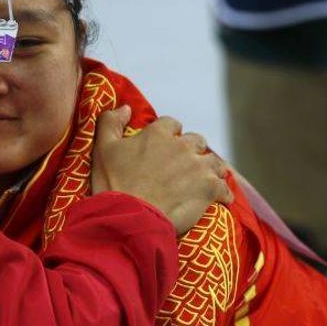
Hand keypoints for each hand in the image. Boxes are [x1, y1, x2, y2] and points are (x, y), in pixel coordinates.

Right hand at [91, 106, 232, 234]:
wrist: (129, 217)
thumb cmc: (113, 183)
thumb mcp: (102, 148)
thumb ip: (111, 122)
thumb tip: (126, 108)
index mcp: (158, 134)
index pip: (171, 124)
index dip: (168, 134)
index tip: (162, 146)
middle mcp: (182, 147)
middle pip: (197, 141)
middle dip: (191, 150)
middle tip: (181, 166)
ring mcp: (198, 168)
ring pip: (214, 163)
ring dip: (210, 169)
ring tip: (202, 181)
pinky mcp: (209, 190)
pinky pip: (224, 188)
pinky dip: (222, 194)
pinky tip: (217, 200)